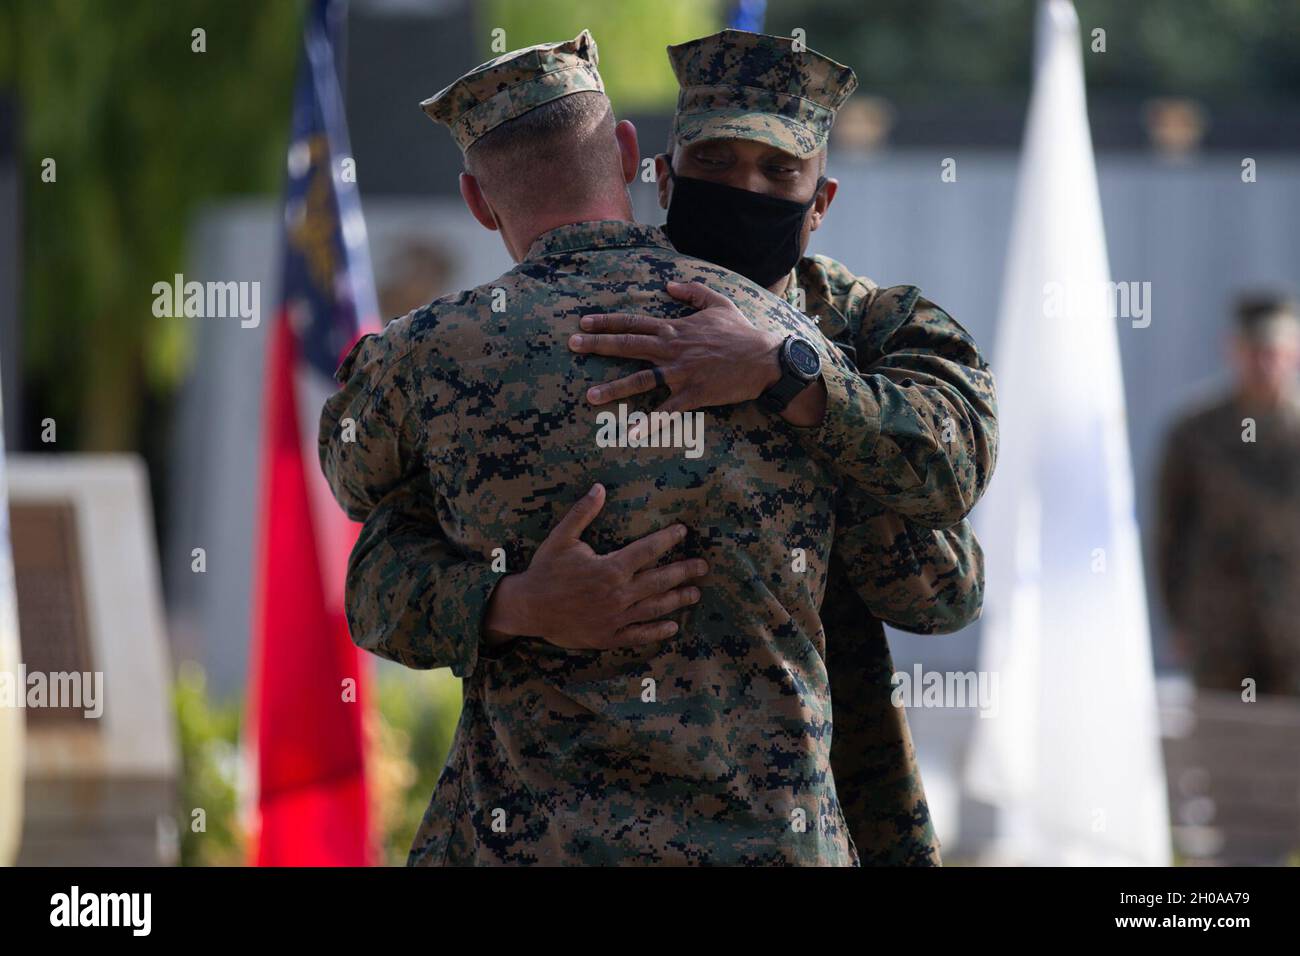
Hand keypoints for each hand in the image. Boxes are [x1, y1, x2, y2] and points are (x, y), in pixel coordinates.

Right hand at [484, 483, 708, 650]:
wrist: (528, 608)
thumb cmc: (545, 570)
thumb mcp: (561, 538)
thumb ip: (582, 513)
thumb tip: (599, 487)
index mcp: (610, 568)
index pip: (648, 550)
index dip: (668, 539)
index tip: (683, 532)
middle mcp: (618, 594)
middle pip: (660, 581)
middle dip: (685, 572)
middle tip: (704, 566)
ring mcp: (615, 618)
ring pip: (655, 608)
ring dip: (678, 600)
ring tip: (695, 593)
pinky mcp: (608, 636)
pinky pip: (639, 634)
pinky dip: (657, 631)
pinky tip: (673, 627)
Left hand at [569, 280, 783, 413]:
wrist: (766, 359)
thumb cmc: (742, 333)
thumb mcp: (718, 303)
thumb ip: (692, 292)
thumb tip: (669, 286)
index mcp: (675, 328)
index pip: (633, 322)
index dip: (607, 322)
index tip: (583, 323)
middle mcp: (673, 349)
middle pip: (628, 345)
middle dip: (597, 345)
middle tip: (571, 346)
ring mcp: (681, 373)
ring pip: (640, 379)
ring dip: (614, 388)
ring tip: (590, 396)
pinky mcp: (693, 395)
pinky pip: (667, 411)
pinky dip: (649, 424)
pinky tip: (631, 434)